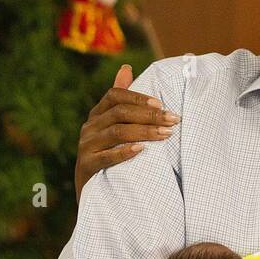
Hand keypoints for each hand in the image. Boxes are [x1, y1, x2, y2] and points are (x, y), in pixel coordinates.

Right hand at [75, 63, 179, 199]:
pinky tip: (141, 150)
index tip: (161, 103)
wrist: (90, 191)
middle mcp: (89, 127)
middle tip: (173, 120)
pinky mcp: (86, 166)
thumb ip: (121, 100)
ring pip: (116, 132)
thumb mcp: (113, 126)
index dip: (138, 97)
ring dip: (144, 132)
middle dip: (149, 115)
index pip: (115, 95)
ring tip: (166, 135)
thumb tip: (127, 67)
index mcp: (97, 114)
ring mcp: (86, 146)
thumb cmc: (109, 153)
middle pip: (119, 113)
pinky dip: (124, 152)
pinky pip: (106, 157)